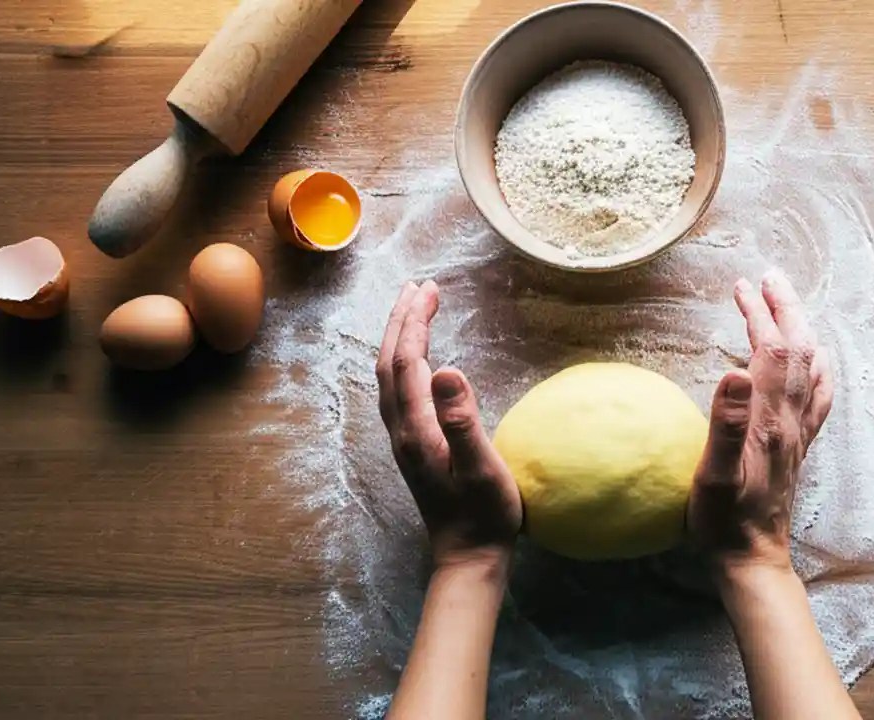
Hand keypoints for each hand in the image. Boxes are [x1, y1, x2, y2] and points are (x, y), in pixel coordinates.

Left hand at [376, 280, 522, 570]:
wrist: (468, 558)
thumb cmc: (484, 515)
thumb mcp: (481, 468)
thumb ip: (463, 420)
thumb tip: (447, 368)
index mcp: (416, 428)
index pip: (408, 360)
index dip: (416, 321)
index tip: (431, 289)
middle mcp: (402, 430)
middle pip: (391, 363)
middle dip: (403, 320)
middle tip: (421, 286)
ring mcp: (404, 440)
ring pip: (390, 376)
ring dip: (400, 338)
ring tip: (416, 310)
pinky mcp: (413, 447)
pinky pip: (398, 390)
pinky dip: (405, 361)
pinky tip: (420, 359)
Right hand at [688, 272, 833, 574]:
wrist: (753, 559)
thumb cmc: (724, 521)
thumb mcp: (714, 474)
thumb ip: (725, 423)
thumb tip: (733, 369)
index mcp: (768, 420)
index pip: (770, 351)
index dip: (758, 314)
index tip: (742, 286)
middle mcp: (791, 421)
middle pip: (798, 351)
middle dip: (785, 309)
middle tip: (768, 277)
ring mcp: (799, 434)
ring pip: (811, 368)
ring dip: (800, 329)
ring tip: (786, 304)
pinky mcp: (799, 447)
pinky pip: (818, 396)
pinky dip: (817, 367)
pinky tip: (815, 362)